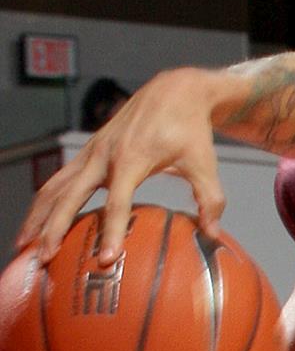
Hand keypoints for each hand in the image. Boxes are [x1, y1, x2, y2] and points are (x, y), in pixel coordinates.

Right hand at [18, 68, 228, 264]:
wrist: (173, 92)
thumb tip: (212, 234)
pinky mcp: (88, 152)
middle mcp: (104, 155)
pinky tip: (38, 224)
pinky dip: (45, 202)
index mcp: (132, 159)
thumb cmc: (190, 129)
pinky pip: (59, 180)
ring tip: (25, 246)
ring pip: (55, 187)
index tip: (106, 258)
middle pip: (69, 196)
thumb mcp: (205, 162)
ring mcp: (92, 152)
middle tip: (43, 258)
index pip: (117, 202)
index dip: (111, 231)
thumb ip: (210, 198)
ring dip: (38, 216)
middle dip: (53, 228)